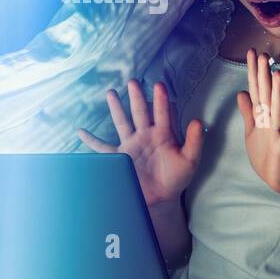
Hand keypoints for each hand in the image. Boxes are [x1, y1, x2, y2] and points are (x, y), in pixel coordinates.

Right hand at [77, 79, 204, 207]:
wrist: (161, 197)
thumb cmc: (177, 177)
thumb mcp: (190, 160)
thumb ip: (194, 141)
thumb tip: (198, 121)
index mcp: (163, 134)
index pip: (163, 113)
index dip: (161, 100)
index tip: (160, 85)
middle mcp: (145, 135)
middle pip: (140, 112)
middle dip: (137, 97)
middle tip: (133, 81)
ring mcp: (131, 144)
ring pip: (122, 122)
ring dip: (116, 108)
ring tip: (111, 93)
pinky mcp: (120, 157)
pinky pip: (102, 147)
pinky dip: (91, 141)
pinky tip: (81, 131)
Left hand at [236, 49, 279, 196]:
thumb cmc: (266, 152)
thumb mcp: (252, 130)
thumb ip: (248, 112)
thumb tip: (241, 92)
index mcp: (262, 114)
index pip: (256, 89)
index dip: (253, 71)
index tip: (252, 51)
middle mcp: (271, 119)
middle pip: (266, 94)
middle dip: (264, 75)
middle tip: (264, 54)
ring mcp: (278, 133)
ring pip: (277, 110)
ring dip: (278, 93)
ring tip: (279, 75)